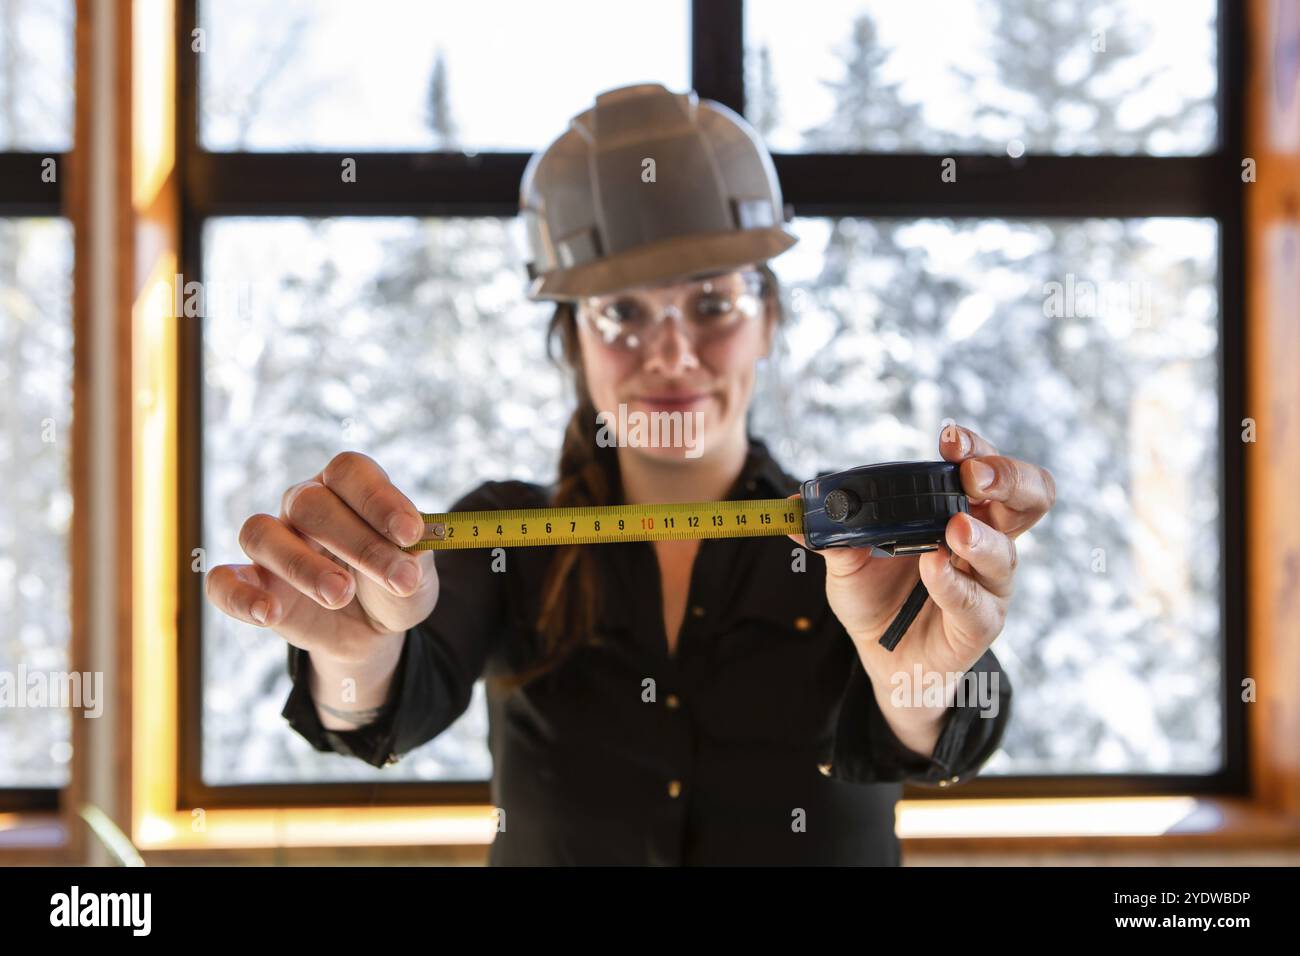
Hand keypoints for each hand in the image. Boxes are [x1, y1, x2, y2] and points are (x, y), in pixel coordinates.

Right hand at [205, 451, 437, 663]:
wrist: (372, 630)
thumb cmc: (393, 586)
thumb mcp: (416, 578)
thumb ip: (415, 563)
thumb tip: (412, 555)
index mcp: (347, 488)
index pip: (350, 472)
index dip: (379, 498)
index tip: (411, 533)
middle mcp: (303, 505)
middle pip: (310, 504)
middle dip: (358, 543)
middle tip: (396, 578)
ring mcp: (273, 543)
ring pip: (261, 533)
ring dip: (302, 566)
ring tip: (341, 594)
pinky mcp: (251, 583)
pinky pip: (222, 581)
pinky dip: (240, 595)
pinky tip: (269, 613)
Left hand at [788, 424, 1055, 690]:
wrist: (881, 659)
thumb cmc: (877, 599)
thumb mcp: (846, 562)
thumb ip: (830, 534)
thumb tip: (798, 505)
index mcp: (962, 512)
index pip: (987, 469)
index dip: (976, 449)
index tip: (949, 439)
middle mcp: (986, 542)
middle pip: (1029, 498)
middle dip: (1006, 478)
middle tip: (972, 473)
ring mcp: (987, 585)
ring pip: (1005, 553)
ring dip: (980, 536)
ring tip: (953, 528)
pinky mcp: (979, 625)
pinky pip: (976, 603)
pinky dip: (954, 584)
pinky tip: (933, 568)